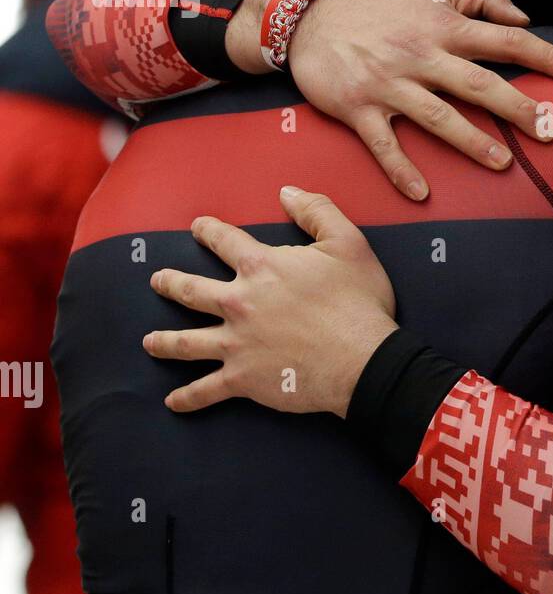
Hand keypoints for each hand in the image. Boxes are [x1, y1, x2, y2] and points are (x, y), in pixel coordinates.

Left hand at [143, 187, 397, 417]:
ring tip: (149, 341)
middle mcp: (239, 303)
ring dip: (164, 341)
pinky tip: (174, 401)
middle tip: (158, 281)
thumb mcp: (348, 243)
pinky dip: (187, 398)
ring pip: (187, 342)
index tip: (197, 227)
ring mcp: (236, 343)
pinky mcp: (242, 378)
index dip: (208, 231)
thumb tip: (288, 192)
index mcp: (262, 268)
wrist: (362, 359)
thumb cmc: (358, 302)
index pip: (225, 241)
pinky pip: (206, 390)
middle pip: (191, 291)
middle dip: (170, 283)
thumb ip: (317, 211)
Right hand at [278, 0, 552, 199]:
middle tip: (551, 131)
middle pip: (479, 84)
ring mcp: (390, 84)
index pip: (504, 41)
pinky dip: (402, 169)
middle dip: (518, 108)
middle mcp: (421, 56)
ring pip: (438, 116)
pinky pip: (385, 144)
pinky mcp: (359, 108)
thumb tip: (522, 16)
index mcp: (443, 27)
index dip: (544, 56)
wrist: (309, 13)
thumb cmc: (377, 3)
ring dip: (471, 142)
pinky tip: (421, 192)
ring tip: (502, 162)